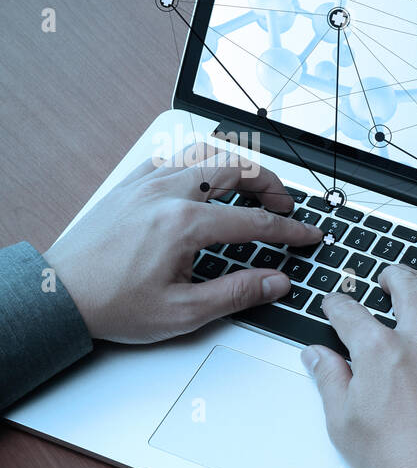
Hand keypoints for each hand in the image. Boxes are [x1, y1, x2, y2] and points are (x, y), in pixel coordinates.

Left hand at [44, 143, 321, 342]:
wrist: (57, 295)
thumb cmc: (112, 304)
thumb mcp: (184, 312)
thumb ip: (237, 293)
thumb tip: (276, 281)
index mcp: (184, 224)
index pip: (255, 221)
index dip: (290, 230)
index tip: (308, 235)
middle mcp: (166, 194)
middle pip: (235, 170)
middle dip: (269, 185)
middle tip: (284, 206)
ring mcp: (146, 185)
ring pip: (204, 155)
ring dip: (235, 168)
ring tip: (250, 189)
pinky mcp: (129, 186)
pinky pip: (171, 159)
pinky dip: (196, 165)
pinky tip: (202, 184)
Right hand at [301, 265, 416, 467]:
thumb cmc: (396, 462)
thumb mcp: (343, 423)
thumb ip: (330, 380)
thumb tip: (317, 356)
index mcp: (379, 351)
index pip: (350, 311)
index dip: (337, 304)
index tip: (335, 305)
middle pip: (409, 286)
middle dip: (394, 275)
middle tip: (389, 280)